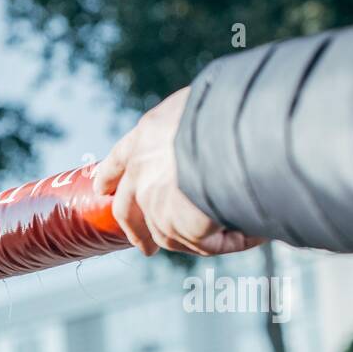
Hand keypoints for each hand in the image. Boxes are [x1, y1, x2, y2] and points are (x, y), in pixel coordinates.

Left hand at [94, 87, 262, 256]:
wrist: (236, 126)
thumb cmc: (231, 106)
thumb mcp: (204, 103)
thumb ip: (196, 127)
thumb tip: (217, 139)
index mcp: (146, 135)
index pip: (119, 159)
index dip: (110, 176)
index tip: (103, 188)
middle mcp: (141, 172)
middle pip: (126, 211)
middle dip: (135, 232)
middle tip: (146, 248)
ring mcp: (155, 202)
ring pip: (167, 233)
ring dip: (193, 239)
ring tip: (227, 236)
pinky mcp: (177, 224)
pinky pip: (202, 243)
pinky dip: (225, 242)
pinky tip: (249, 236)